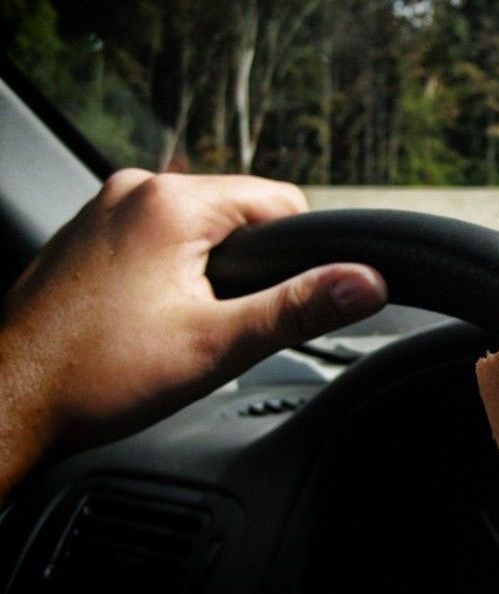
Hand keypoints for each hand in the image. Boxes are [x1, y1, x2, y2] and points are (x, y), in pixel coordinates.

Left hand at [0, 170, 386, 500]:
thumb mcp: (218, 345)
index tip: (273, 304)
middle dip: (245, 268)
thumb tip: (367, 282)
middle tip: (215, 325)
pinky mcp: (86, 233)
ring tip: (177, 325)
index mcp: (171, 202)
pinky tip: (147, 319)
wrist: (9, 404)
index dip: (297, 255)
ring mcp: (103, 208)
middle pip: (237, 214)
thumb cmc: (97, 377)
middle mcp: (134, 189)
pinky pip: (157, 237)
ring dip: (207, 271)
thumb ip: (299, 308)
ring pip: (197, 228)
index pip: (280, 202)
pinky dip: (169, 272)